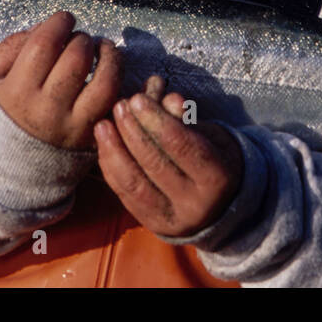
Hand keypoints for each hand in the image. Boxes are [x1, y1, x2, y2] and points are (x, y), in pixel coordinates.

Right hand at [0, 11, 120, 149]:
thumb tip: (46, 27)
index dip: (59, 23)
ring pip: (104, 83)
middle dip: (81, 38)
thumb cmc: (2, 109)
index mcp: (16, 92)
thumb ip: (10, 48)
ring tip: (103, 48)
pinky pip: (113, 104)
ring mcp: (72, 126)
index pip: (44, 45)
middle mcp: (46, 110)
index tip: (63, 19)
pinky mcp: (91, 137)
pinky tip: (110, 70)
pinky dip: (118, 82)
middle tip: (78, 38)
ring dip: (110, 57)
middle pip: (76, 58)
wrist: (8, 163)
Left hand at [95, 76, 243, 237]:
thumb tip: (168, 98)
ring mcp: (171, 219)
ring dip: (114, 151)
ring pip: (135, 183)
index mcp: (216, 178)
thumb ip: (187, 119)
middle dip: (132, 132)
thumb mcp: (211, 135)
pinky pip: (125, 195)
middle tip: (119, 107)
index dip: (157, 121)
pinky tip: (104, 146)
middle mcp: (195, 204)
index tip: (138, 98)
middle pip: (156, 164)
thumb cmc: (212, 157)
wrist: (218, 205)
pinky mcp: (150, 223)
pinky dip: (110, 168)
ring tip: (103, 125)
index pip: (183, 146)